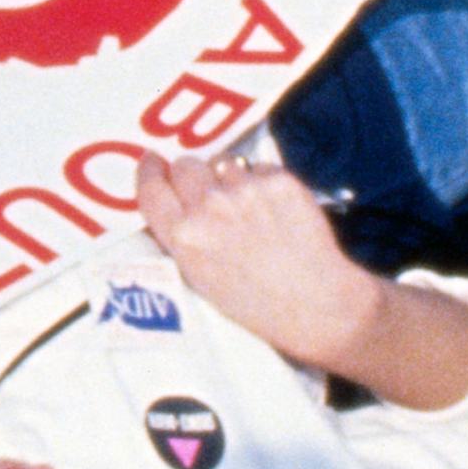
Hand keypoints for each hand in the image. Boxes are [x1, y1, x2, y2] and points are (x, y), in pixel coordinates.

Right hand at [137, 151, 388, 372]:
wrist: (317, 306)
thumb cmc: (257, 304)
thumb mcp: (200, 278)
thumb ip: (181, 236)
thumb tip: (172, 200)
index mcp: (183, 236)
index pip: (150, 187)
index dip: (150, 171)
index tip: (153, 162)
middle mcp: (208, 208)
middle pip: (185, 166)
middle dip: (191, 176)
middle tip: (207, 195)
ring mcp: (245, 191)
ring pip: (223, 164)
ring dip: (229, 180)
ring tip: (249, 211)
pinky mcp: (278, 181)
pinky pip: (258, 167)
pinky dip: (262, 183)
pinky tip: (274, 211)